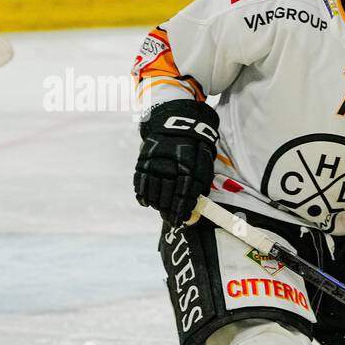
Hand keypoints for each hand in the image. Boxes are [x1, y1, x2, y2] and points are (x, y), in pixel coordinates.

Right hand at [134, 99, 218, 225]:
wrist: (177, 123)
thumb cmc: (195, 148)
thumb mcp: (204, 163)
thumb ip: (200, 184)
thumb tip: (194, 206)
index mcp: (189, 167)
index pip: (183, 196)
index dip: (180, 211)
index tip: (180, 221)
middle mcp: (170, 166)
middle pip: (166, 196)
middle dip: (168, 211)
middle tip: (170, 219)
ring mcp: (155, 163)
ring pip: (152, 192)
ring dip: (156, 205)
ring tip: (160, 210)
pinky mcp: (143, 160)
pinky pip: (140, 182)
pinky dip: (142, 195)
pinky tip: (146, 202)